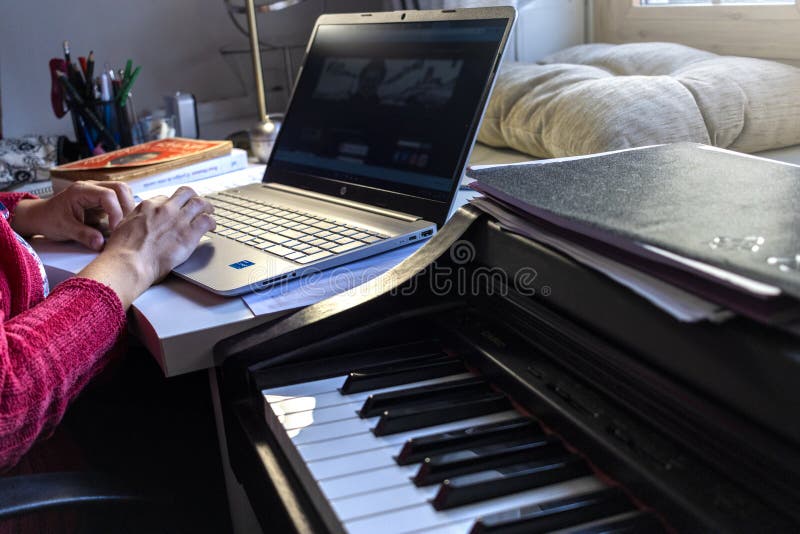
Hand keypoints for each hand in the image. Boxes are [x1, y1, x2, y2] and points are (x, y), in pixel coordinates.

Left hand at [12, 181, 134, 249]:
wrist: (41, 216)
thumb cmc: (50, 220)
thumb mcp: (64, 229)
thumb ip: (83, 235)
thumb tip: (101, 244)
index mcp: (81, 190)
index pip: (108, 195)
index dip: (116, 212)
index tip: (115, 230)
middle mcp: (92, 186)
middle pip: (121, 188)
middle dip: (126, 207)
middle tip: (124, 227)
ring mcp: (98, 191)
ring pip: (123, 192)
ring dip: (127, 207)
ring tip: (123, 225)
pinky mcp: (102, 198)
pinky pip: (119, 199)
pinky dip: (124, 210)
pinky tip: (120, 223)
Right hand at [78, 187, 214, 307]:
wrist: (130, 262)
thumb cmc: (123, 251)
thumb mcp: (124, 226)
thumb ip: (136, 220)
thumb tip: (140, 223)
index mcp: (148, 206)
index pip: (166, 198)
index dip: (173, 205)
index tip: (176, 211)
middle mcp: (165, 209)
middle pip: (185, 194)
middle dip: (193, 198)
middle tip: (198, 205)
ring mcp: (178, 219)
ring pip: (199, 203)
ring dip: (207, 207)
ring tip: (209, 212)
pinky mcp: (189, 233)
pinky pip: (206, 221)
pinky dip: (211, 222)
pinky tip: (212, 227)